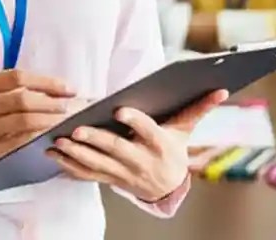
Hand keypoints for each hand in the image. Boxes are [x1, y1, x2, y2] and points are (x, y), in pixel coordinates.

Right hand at [0, 70, 82, 189]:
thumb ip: (10, 92)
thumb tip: (54, 90)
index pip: (16, 77)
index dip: (46, 81)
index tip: (68, 88)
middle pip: (22, 98)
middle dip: (52, 101)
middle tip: (69, 107)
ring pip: (24, 119)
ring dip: (50, 119)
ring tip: (64, 121)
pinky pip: (21, 141)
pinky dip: (40, 137)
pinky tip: (51, 136)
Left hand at [48, 89, 228, 202]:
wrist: (167, 186)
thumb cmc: (173, 149)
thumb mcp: (185, 130)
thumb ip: (199, 108)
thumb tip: (221, 89)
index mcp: (160, 145)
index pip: (148, 131)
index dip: (135, 121)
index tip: (119, 109)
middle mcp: (141, 162)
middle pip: (117, 150)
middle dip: (96, 141)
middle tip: (77, 129)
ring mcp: (124, 174)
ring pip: (98, 165)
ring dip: (76, 154)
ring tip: (58, 141)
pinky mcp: (110, 180)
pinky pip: (87, 175)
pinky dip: (69, 166)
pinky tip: (53, 153)